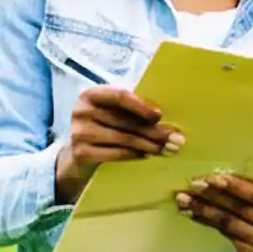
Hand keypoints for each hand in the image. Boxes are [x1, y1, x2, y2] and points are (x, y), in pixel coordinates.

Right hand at [54, 86, 181, 203]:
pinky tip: (146, 155)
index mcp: (91, 95)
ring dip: (148, 144)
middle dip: (153, 130)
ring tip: (165, 149)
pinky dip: (134, 154)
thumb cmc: (101, 128)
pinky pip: (115, 153)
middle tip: (175, 139)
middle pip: (125, 120)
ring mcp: (79, 133)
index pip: (120, 96)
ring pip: (123, 138)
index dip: (142, 106)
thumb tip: (164, 120)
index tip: (160, 116)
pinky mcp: (81, 153)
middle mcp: (81, 111)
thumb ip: (131, 111)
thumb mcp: (111, 113)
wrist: (77, 156)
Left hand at [177, 174, 252, 251]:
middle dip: (214, 196)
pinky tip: (191, 213)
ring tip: (184, 199)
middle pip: (240, 209)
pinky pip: (224, 234)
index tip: (213, 177)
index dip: (235, 186)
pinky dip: (206, 222)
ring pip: (229, 223)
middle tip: (193, 184)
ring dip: (204, 210)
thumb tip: (220, 173)